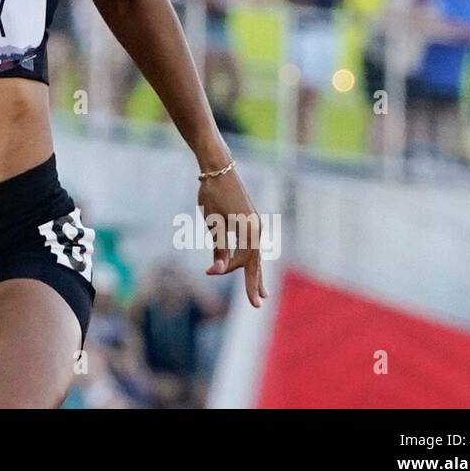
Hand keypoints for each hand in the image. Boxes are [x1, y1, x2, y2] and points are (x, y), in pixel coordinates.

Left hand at [197, 163, 267, 308]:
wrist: (218, 168)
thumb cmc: (213, 194)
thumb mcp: (213, 223)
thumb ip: (218, 248)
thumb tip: (217, 270)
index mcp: (249, 231)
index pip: (243, 262)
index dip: (227, 270)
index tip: (208, 272)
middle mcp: (257, 229)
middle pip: (255, 261)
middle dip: (255, 283)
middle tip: (258, 303)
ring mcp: (255, 224)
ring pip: (255, 254)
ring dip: (256, 272)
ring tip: (262, 291)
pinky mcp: (250, 219)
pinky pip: (252, 244)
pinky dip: (250, 257)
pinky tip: (249, 264)